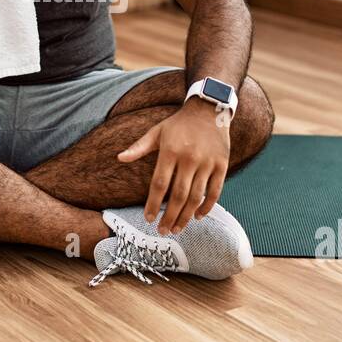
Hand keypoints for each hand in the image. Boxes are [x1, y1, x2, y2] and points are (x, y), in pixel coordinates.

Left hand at [118, 99, 230, 235]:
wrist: (209, 109)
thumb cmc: (179, 124)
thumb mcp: (157, 132)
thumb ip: (139, 147)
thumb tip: (119, 158)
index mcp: (170, 151)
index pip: (160, 184)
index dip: (153, 203)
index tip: (149, 218)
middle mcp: (189, 158)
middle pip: (178, 195)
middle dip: (170, 217)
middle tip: (163, 231)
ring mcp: (207, 162)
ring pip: (196, 197)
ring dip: (186, 216)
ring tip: (177, 228)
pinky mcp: (222, 164)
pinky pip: (215, 191)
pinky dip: (207, 206)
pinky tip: (198, 216)